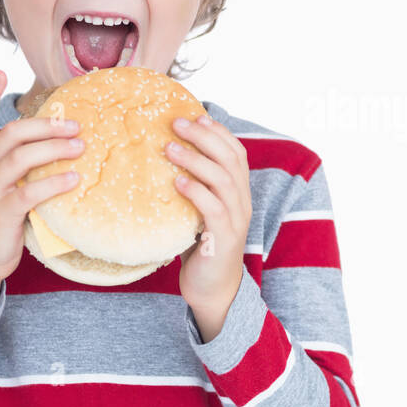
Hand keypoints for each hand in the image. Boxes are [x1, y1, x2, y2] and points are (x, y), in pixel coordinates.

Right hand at [0, 71, 85, 292]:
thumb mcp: (1, 187)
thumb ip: (19, 168)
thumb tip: (58, 146)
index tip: (0, 72)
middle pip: (11, 133)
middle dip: (45, 125)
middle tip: (75, 125)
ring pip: (20, 158)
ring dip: (54, 148)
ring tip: (80, 146)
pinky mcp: (0, 213)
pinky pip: (28, 193)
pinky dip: (53, 183)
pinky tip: (74, 178)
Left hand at [167, 112, 251, 334]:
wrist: (214, 290)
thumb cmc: (201, 248)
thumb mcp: (199, 211)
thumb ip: (193, 188)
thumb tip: (164, 158)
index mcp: (239, 193)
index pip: (236, 153)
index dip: (218, 132)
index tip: (196, 116)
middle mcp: (242, 202)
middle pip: (230, 159)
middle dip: (204, 137)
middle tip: (175, 124)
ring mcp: (236, 220)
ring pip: (222, 180)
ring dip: (195, 160)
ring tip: (170, 148)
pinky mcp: (224, 239)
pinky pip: (214, 209)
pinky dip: (196, 191)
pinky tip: (177, 182)